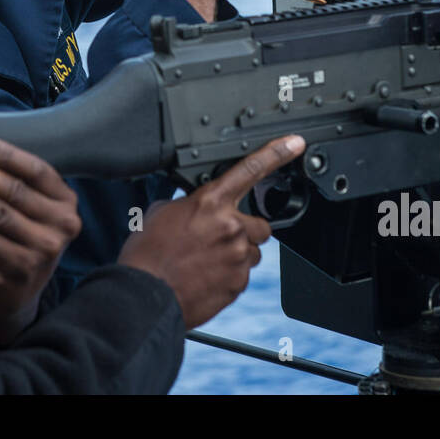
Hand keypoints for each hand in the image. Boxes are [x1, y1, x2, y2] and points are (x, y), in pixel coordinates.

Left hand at [0, 136, 81, 341]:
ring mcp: (45, 249)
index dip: (7, 155)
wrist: (15, 294)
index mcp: (65, 201)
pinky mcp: (21, 269)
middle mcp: (63, 224)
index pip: (37, 171)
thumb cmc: (14, 239)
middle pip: (15, 190)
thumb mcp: (23, 210)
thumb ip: (9, 184)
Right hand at [118, 134, 304, 328]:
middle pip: (260, 224)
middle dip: (245, 230)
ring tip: (205, 262)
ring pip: (251, 252)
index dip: (277, 153)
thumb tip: (194, 207)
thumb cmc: (147, 255)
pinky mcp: (238, 283)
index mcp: (210, 202)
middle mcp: (230, 226)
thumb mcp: (161, 213)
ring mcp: (237, 256)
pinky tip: (204, 277)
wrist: (145, 294)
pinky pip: (242, 275)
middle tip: (219, 240)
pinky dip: (227, 276)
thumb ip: (189, 205)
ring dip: (235, 255)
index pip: (251, 169)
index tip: (294, 144)